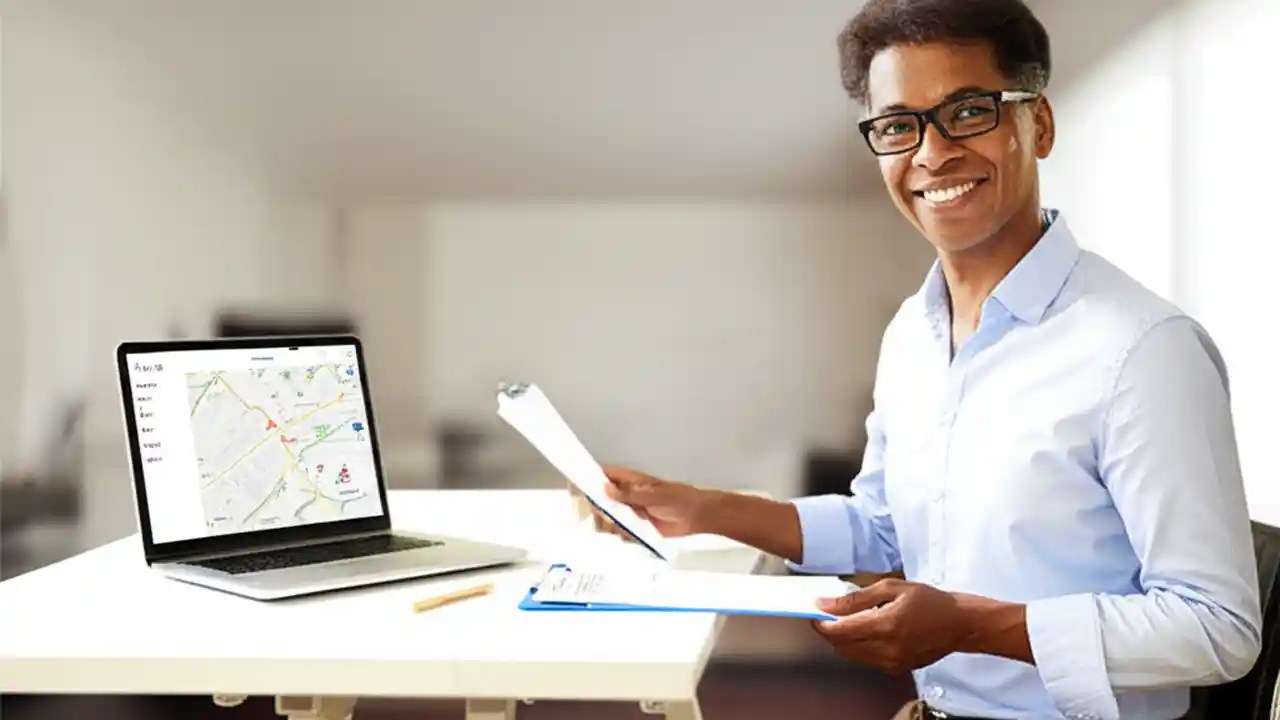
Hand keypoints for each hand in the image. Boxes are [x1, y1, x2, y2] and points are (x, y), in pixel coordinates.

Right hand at [598, 465, 714, 537]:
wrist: (696, 516)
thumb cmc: (678, 499)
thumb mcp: (654, 495)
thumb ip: (630, 494)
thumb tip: (606, 489)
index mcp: (632, 482)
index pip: (608, 474)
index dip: (593, 476)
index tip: (578, 481)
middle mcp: (628, 496)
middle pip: (604, 498)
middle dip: (598, 505)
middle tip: (601, 513)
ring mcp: (632, 512)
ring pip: (610, 516)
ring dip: (608, 522)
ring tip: (616, 527)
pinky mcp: (638, 527)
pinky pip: (621, 531)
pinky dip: (620, 534)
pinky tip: (625, 536)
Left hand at [810, 579, 986, 674]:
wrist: (959, 624)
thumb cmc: (929, 601)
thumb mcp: (892, 588)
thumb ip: (856, 598)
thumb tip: (825, 604)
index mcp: (885, 625)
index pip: (838, 631)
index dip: (821, 622)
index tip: (815, 611)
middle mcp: (887, 649)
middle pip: (841, 646)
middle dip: (832, 630)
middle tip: (834, 613)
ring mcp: (892, 662)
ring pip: (852, 655)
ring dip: (846, 639)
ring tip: (856, 620)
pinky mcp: (897, 668)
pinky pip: (867, 660)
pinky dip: (861, 646)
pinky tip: (873, 631)